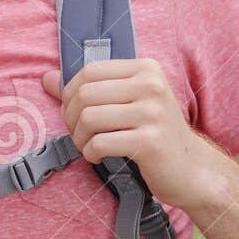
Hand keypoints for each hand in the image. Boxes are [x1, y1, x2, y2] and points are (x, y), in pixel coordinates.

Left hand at [43, 58, 222, 207]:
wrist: (191, 169)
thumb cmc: (153, 133)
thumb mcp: (126, 103)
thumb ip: (89, 88)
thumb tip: (47, 78)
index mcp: (146, 69)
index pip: (89, 71)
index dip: (70, 92)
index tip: (73, 111)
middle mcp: (152, 86)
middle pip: (85, 94)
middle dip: (71, 118)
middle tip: (79, 133)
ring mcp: (153, 113)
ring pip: (88, 118)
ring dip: (79, 137)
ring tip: (88, 145)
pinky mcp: (149, 142)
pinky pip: (99, 143)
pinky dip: (90, 153)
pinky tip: (99, 157)